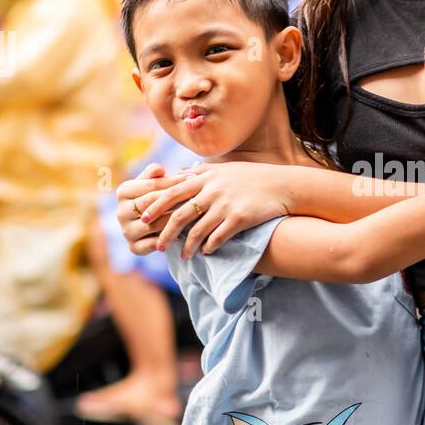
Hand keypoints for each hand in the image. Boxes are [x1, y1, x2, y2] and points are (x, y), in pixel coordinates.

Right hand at [115, 163, 193, 255]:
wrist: (156, 223)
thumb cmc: (157, 196)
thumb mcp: (154, 182)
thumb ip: (155, 174)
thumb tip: (159, 169)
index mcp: (123, 191)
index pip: (150, 185)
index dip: (172, 181)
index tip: (191, 178)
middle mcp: (121, 212)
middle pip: (151, 203)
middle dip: (175, 199)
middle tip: (195, 195)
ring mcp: (126, 231)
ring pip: (154, 224)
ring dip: (174, 220)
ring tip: (193, 214)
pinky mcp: (133, 247)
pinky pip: (153, 244)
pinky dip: (169, 239)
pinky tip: (185, 234)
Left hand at [143, 159, 291, 257]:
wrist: (282, 185)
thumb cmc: (252, 177)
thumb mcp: (224, 168)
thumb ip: (200, 171)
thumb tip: (179, 173)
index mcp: (205, 178)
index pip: (172, 192)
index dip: (155, 206)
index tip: (143, 219)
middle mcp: (212, 190)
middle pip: (180, 214)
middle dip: (166, 233)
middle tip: (158, 246)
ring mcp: (225, 205)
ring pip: (197, 230)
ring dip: (188, 246)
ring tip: (184, 256)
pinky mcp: (240, 218)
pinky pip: (218, 237)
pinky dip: (209, 247)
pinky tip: (206, 253)